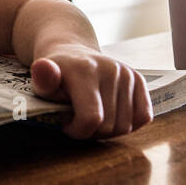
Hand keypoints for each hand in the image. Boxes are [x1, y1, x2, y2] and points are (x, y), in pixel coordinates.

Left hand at [29, 46, 153, 138]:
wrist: (71, 52)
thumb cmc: (55, 73)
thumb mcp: (42, 78)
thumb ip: (43, 79)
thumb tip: (43, 69)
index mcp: (86, 71)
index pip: (91, 118)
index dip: (78, 131)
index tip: (66, 125)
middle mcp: (111, 70)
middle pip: (109, 126)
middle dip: (91, 132)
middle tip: (77, 122)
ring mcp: (127, 74)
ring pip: (126, 126)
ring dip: (108, 130)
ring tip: (92, 118)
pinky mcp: (139, 79)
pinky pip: (143, 116)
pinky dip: (128, 124)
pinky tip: (111, 116)